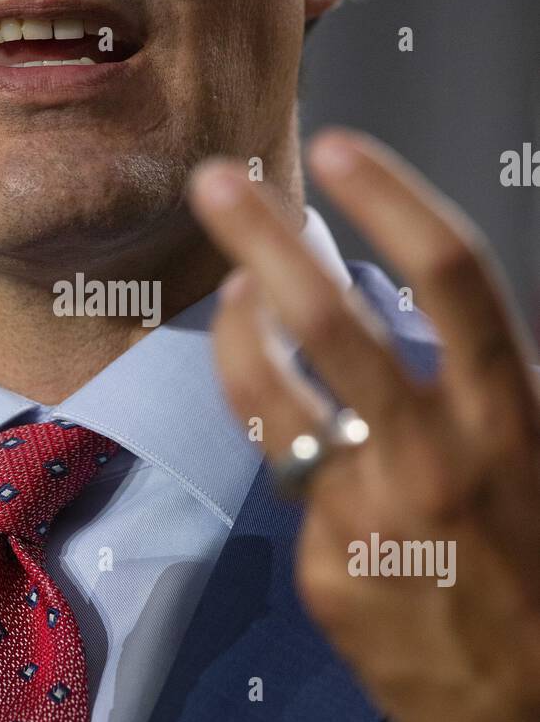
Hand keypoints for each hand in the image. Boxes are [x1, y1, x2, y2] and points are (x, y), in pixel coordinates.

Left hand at [189, 129, 539, 721]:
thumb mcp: (539, 457)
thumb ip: (477, 389)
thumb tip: (394, 315)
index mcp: (511, 418)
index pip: (453, 278)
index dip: (393, 200)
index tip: (338, 149)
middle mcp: (437, 458)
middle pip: (332, 319)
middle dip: (265, 237)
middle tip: (213, 180)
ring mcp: (370, 518)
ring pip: (272, 399)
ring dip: (240, 333)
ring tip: (232, 293)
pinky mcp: (325, 572)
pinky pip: (298, 495)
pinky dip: (305, 465)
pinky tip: (334, 480)